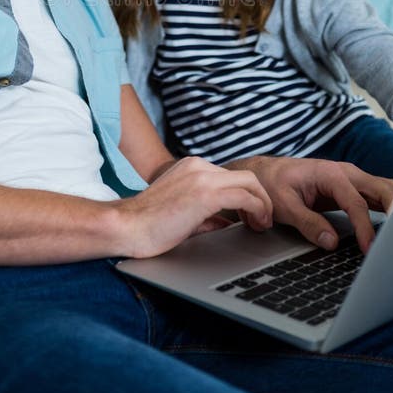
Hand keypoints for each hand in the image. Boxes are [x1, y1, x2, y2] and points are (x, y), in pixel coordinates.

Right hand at [115, 156, 272, 258]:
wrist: (127, 226)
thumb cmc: (150, 225)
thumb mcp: (184, 214)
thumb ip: (208, 215)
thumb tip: (228, 223)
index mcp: (192, 167)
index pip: (231, 176)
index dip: (248, 196)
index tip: (252, 216)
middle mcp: (199, 166)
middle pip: (247, 176)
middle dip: (261, 198)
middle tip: (264, 220)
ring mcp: (202, 178)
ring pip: (250, 183)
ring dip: (262, 205)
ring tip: (262, 224)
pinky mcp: (205, 194)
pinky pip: (244, 197)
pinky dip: (256, 210)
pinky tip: (254, 225)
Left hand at [228, 155, 392, 253]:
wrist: (265, 172)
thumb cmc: (272, 184)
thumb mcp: (283, 205)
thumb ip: (307, 222)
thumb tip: (330, 242)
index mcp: (330, 174)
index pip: (356, 202)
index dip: (365, 228)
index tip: (369, 250)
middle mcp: (345, 173)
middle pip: (382, 188)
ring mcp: (351, 179)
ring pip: (384, 190)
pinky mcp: (351, 188)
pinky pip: (376, 196)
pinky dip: (390, 208)